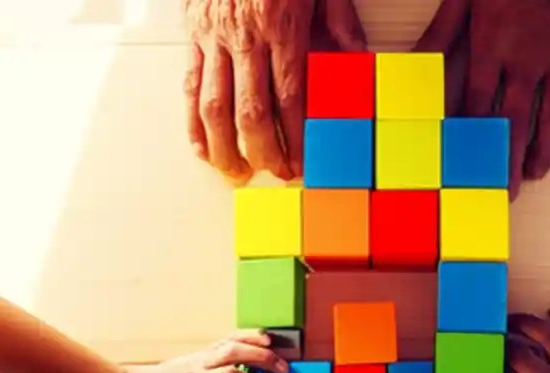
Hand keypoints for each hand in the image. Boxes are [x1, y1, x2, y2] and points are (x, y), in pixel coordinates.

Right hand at [184, 0, 367, 182]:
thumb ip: (339, 21)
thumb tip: (358, 61)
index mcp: (279, 24)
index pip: (288, 96)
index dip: (295, 135)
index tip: (304, 160)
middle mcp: (242, 34)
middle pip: (249, 110)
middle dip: (263, 151)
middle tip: (277, 173)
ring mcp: (212, 35)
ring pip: (213, 105)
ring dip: (224, 147)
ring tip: (237, 172)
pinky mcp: (192, 33)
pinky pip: (190, 85)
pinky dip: (193, 121)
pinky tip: (202, 146)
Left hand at [416, 0, 549, 197]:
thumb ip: (440, 33)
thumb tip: (411, 63)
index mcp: (488, 41)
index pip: (470, 99)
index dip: (461, 133)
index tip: (448, 162)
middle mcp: (518, 59)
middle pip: (503, 119)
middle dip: (493, 158)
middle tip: (483, 191)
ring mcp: (547, 63)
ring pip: (535, 121)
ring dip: (523, 158)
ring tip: (514, 187)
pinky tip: (541, 162)